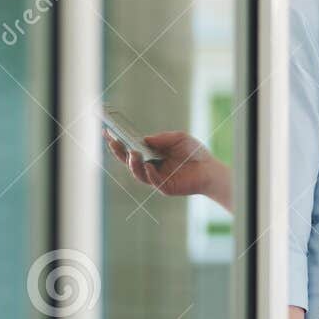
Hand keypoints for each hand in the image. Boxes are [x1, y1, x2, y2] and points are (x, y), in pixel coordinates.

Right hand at [102, 128, 232, 208]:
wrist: (210, 169)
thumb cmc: (194, 152)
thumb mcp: (179, 138)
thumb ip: (162, 138)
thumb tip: (144, 138)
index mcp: (150, 154)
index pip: (130, 148)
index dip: (118, 141)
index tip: (107, 131)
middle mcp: (150, 166)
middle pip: (129, 161)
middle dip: (119, 152)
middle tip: (112, 141)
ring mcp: (156, 177)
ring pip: (138, 173)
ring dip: (133, 163)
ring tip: (132, 153)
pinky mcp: (165, 187)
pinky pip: (153, 181)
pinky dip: (149, 173)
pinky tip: (148, 165)